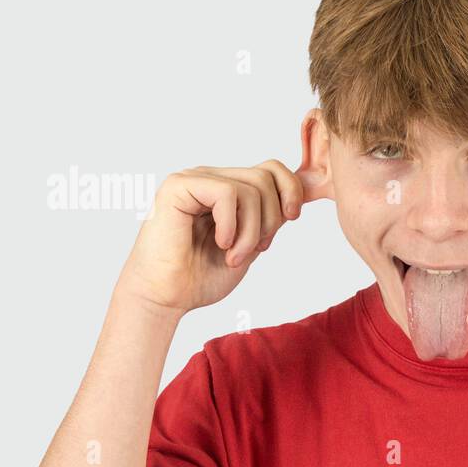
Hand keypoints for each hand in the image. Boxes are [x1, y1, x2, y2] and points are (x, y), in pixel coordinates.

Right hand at [116, 161, 304, 316]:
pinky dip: (231, 225)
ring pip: (251, 187)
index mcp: (228, 190)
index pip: (272, 169)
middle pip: (266, 177)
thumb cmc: (202, 276)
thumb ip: (269, 219)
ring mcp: (194, 180)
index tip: (292, 218)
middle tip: (254, 250)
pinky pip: (226, 192)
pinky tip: (221, 244)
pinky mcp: (178, 186)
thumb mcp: (251, 245)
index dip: (291, 190)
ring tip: (234, 256)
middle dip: (270, 219)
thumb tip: (300, 195)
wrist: (166, 297)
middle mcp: (211, 179)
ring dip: (251, 231)